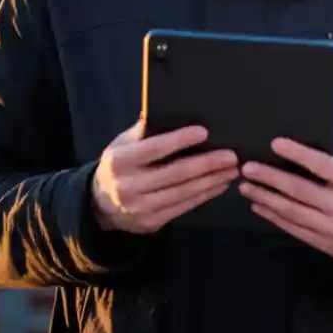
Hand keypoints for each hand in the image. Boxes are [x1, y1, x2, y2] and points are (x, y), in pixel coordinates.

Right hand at [91, 121, 238, 233]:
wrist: (99, 205)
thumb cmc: (121, 165)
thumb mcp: (123, 145)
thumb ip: (144, 131)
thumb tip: (171, 110)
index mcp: (120, 161)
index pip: (155, 148)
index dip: (180, 140)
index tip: (204, 132)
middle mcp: (128, 186)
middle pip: (176, 173)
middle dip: (207, 164)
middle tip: (231, 156)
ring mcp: (140, 207)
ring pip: (184, 192)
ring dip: (212, 180)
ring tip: (232, 169)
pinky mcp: (151, 222)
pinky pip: (184, 207)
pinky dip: (205, 195)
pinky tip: (220, 184)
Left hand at [239, 138, 332, 259]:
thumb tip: (298, 159)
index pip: (323, 166)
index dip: (298, 154)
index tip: (275, 144)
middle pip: (301, 190)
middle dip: (271, 178)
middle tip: (249, 168)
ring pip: (292, 212)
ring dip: (266, 198)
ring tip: (247, 187)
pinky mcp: (324, 244)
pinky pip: (293, 229)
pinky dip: (274, 217)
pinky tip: (260, 206)